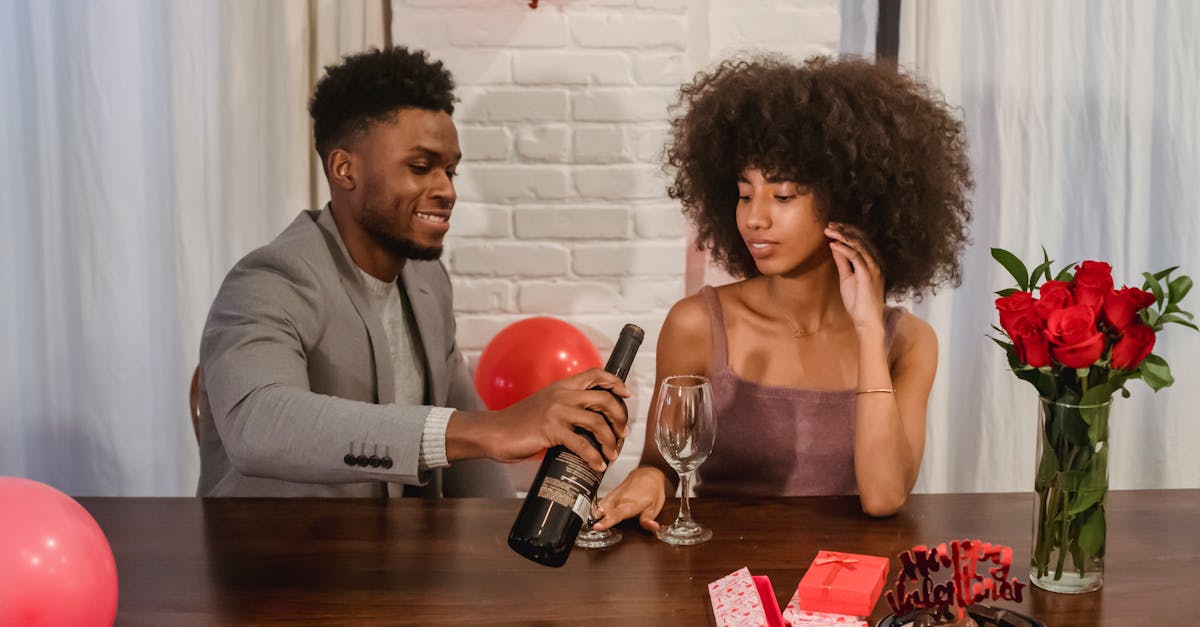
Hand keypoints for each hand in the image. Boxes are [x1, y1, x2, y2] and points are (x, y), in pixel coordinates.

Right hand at [460, 368, 630, 471]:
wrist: (494, 431)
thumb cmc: (520, 422)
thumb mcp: (546, 403)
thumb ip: (565, 404)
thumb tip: (589, 417)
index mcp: (563, 386)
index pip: (596, 374)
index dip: (615, 382)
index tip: (626, 394)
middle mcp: (563, 395)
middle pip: (605, 399)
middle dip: (620, 418)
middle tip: (622, 433)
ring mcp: (557, 412)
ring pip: (598, 422)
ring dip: (610, 440)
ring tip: (612, 453)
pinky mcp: (551, 431)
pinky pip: (582, 444)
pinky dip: (594, 457)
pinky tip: (598, 465)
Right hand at [590, 466, 668, 531]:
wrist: (648, 473)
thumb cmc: (652, 489)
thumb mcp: (656, 506)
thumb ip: (649, 519)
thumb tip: (652, 527)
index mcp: (631, 503)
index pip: (617, 514)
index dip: (606, 521)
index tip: (597, 526)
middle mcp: (619, 500)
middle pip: (603, 510)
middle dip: (594, 519)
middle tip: (588, 529)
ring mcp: (613, 496)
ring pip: (599, 506)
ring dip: (592, 514)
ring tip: (586, 524)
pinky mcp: (610, 495)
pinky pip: (599, 503)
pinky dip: (594, 509)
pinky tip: (590, 516)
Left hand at [826, 222, 885, 330]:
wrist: (866, 320)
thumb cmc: (858, 302)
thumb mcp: (847, 277)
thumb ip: (843, 262)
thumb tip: (835, 246)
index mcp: (872, 261)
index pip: (861, 240)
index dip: (847, 231)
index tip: (832, 227)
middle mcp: (875, 262)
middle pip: (861, 238)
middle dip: (844, 229)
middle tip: (829, 225)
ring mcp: (873, 267)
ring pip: (859, 244)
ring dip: (842, 236)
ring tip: (829, 231)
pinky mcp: (868, 275)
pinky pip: (856, 256)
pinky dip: (844, 249)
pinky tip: (833, 245)